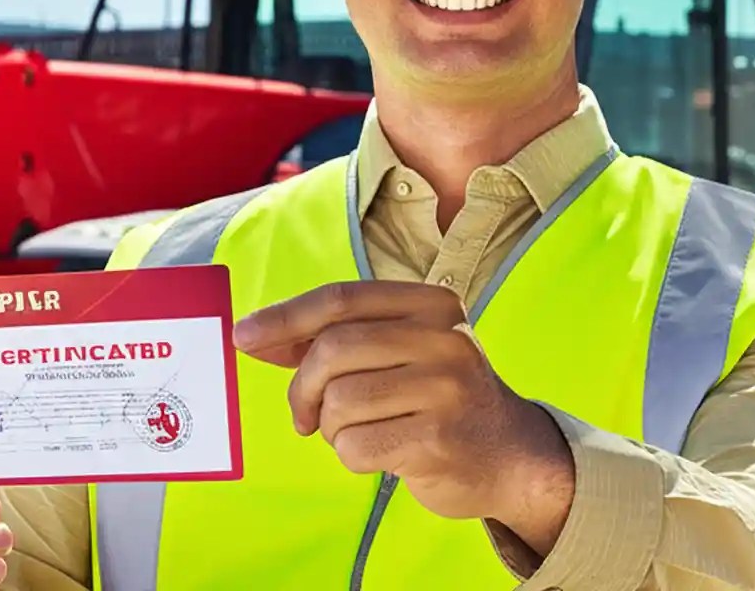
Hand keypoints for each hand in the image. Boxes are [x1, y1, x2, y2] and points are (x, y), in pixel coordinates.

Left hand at [233, 280, 575, 549]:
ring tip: (360, 432)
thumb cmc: (438, 398)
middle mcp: (444, 339)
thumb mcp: (400, 351)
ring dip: (332, 428)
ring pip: (339, 402)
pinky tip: (381, 453)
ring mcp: (445, 389)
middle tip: (305, 414)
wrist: (511, 454)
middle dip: (303, 388)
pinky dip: (351, 455)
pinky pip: (356, 446)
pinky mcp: (439, 440)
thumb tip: (253, 336)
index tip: (243, 337)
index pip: (341, 299)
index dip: (285, 318)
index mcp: (432, 304)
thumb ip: (333, 339)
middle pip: (333, 350)